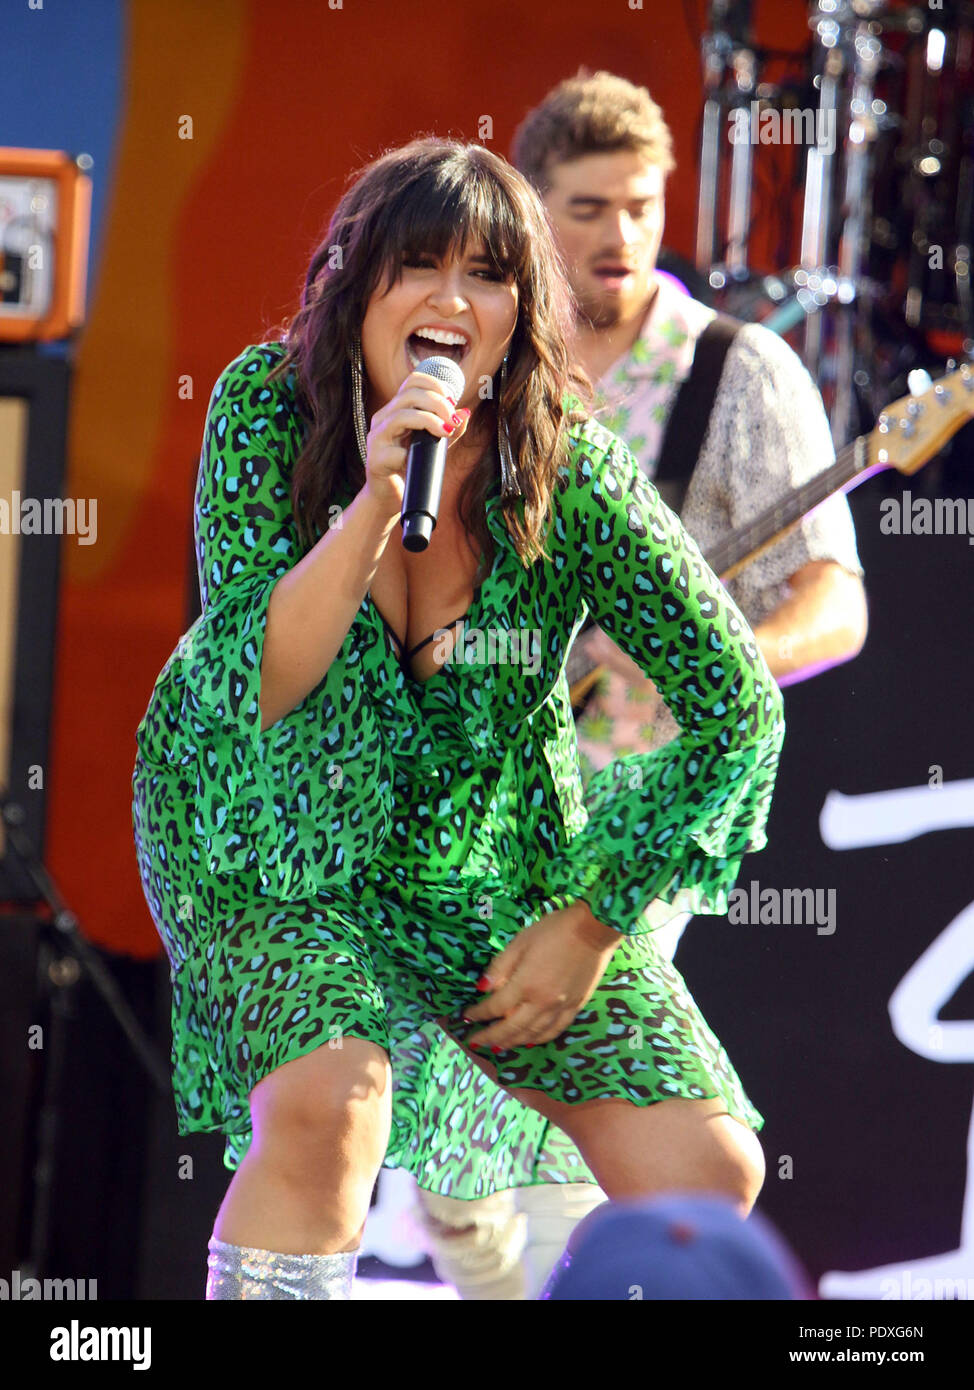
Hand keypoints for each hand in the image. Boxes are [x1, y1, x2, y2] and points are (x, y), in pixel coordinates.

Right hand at [362, 368, 470, 513]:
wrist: (391, 497)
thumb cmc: (412, 467)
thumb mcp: (435, 445)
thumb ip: (449, 429)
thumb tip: (465, 414)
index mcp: (396, 409)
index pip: (412, 381)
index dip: (434, 384)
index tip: (452, 400)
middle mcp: (383, 418)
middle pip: (409, 394)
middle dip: (437, 403)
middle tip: (453, 419)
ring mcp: (376, 438)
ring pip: (401, 416)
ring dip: (428, 420)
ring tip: (445, 432)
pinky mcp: (375, 460)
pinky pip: (395, 451)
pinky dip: (411, 453)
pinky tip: (418, 459)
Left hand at [463, 902, 622, 1051]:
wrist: (593, 930)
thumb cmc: (554, 930)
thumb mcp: (520, 941)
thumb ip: (500, 967)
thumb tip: (481, 988)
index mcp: (525, 984)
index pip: (495, 1007)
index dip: (479, 1013)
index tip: (467, 1016)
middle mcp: (541, 1002)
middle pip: (511, 1028)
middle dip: (490, 1036)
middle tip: (475, 1041)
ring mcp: (560, 1008)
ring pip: (532, 1035)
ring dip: (512, 1042)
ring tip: (497, 1046)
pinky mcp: (575, 1008)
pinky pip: (554, 1031)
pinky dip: (539, 1039)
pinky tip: (530, 1041)